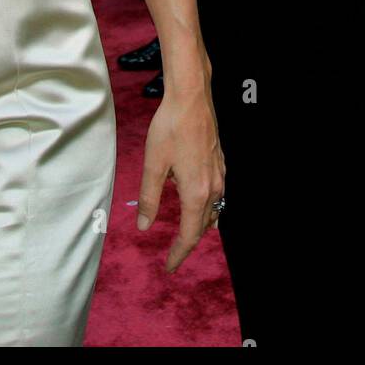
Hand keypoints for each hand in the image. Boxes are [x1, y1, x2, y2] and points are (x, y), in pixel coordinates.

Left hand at [136, 79, 224, 271]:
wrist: (191, 98)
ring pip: (213, 211)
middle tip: (174, 254)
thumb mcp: (153, 165)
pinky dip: (207, 207)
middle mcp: (213, 187)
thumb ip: (149, 198)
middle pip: (203, 226)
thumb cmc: (170, 128)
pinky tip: (199, 203)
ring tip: (186, 234)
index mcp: (196, 193)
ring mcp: (219, 174)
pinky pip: (217, 195)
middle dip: (189, 242)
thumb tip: (143, 226)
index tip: (168, 267)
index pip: (190, 235)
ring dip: (200, 225)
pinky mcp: (220, 162)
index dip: (179, 254)